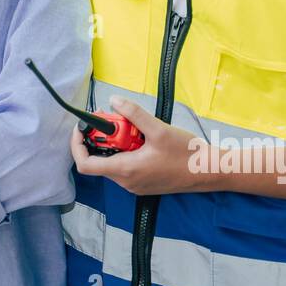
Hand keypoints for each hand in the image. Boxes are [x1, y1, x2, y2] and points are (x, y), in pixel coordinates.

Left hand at [70, 96, 210, 195]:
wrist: (209, 172)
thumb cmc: (186, 154)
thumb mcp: (158, 128)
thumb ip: (133, 114)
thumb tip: (113, 100)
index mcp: (126, 170)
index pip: (85, 164)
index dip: (77, 145)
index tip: (83, 127)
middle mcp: (126, 181)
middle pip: (99, 159)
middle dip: (103, 136)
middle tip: (116, 118)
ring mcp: (135, 184)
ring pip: (113, 161)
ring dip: (117, 142)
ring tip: (134, 128)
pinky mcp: (143, 183)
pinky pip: (126, 166)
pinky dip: (127, 150)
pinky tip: (143, 138)